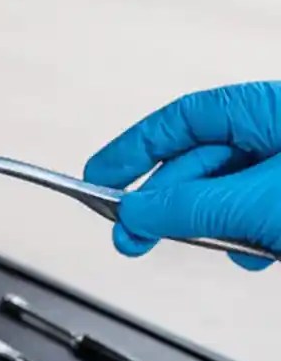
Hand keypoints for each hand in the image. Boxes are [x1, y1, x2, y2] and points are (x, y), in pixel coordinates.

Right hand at [85, 82, 280, 269]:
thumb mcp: (256, 202)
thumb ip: (190, 207)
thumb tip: (136, 212)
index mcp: (264, 109)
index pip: (179, 121)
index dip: (133, 149)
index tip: (98, 178)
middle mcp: (277, 133)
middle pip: (199, 164)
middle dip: (166, 204)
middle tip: (131, 235)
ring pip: (228, 196)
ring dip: (214, 225)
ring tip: (212, 244)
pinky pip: (260, 217)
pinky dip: (250, 237)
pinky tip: (258, 251)